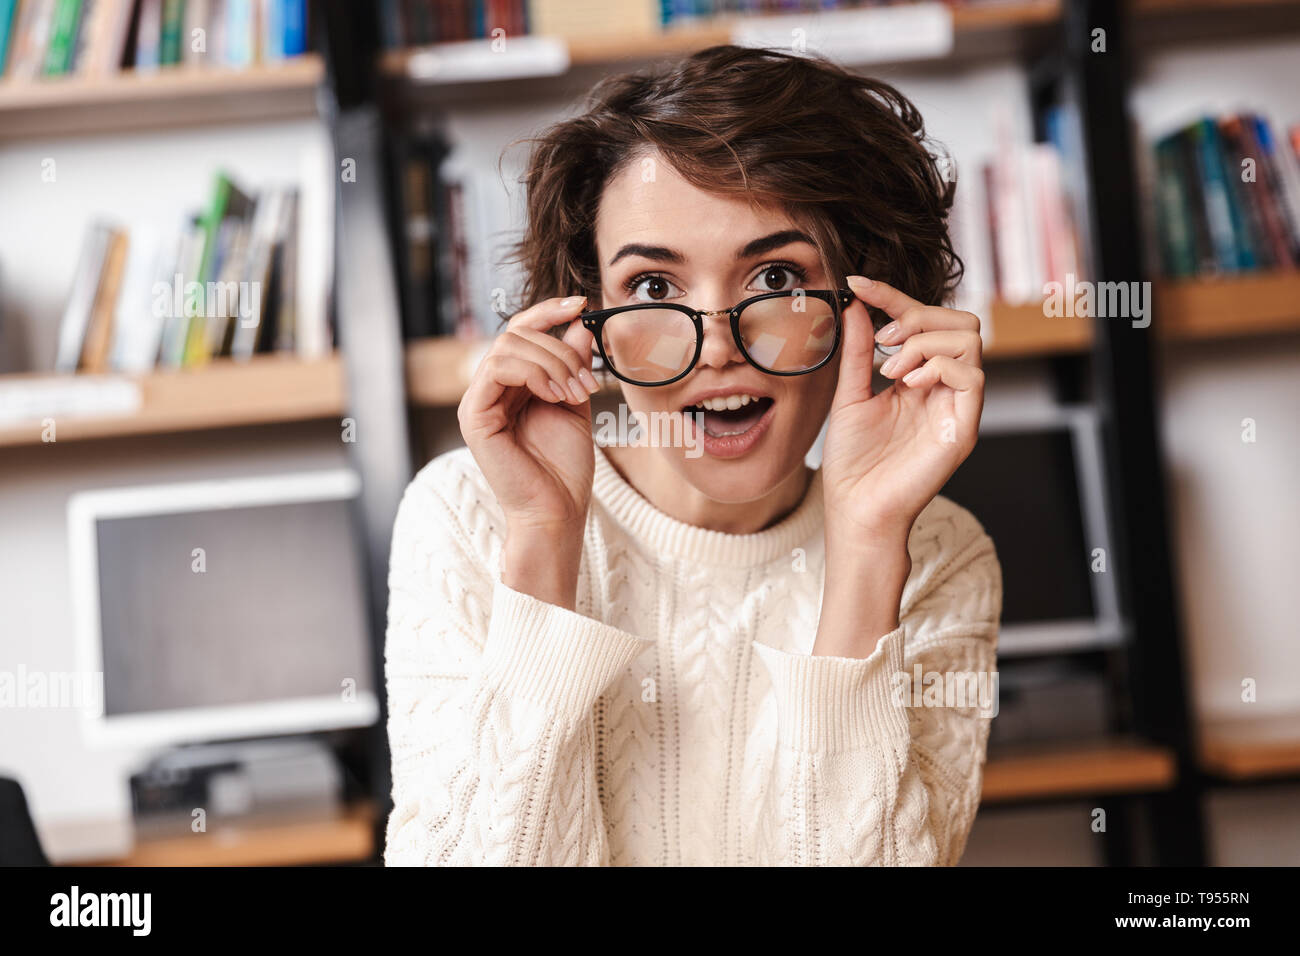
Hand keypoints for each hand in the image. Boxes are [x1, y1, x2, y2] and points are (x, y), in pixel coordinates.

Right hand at [457, 296, 600, 606]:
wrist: (558, 511)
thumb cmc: (565, 467)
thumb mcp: (575, 401)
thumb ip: (573, 363)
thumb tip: (578, 322)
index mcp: (510, 386)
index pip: (520, 331)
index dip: (548, 311)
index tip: (582, 304)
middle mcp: (488, 390)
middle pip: (516, 334)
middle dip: (559, 349)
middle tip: (587, 381)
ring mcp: (477, 403)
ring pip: (507, 346)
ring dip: (551, 362)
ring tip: (575, 393)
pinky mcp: (473, 416)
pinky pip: (497, 369)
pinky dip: (533, 372)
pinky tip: (555, 394)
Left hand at [820, 275, 984, 549]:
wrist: (855, 509)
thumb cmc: (853, 462)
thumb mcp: (850, 394)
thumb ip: (857, 351)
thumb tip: (856, 304)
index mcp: (919, 379)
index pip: (922, 323)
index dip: (892, 297)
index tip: (857, 284)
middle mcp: (944, 389)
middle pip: (960, 321)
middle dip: (918, 316)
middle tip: (883, 339)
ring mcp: (957, 407)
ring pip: (970, 339)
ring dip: (925, 342)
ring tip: (890, 369)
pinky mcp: (963, 428)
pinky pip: (971, 375)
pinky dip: (938, 366)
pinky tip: (908, 385)